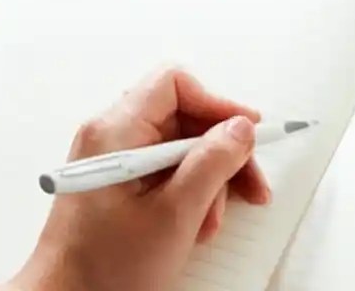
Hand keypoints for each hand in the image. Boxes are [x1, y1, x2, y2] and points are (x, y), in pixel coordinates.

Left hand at [2, 68, 271, 290]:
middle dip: (221, 151)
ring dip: (208, 180)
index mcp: (116, 132)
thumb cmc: (104, 269)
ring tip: (212, 220)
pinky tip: (195, 224)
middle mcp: (110, 137)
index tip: (248, 132)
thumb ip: (212, 162)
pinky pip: (164, 171)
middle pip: (183, 117)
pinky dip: (188, 193)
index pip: (176, 85)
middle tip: (250, 184)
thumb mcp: (175, 214)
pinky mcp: (116, 184)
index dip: (218, 104)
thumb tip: (241, 127)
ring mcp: (112, 160)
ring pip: (178, 147)